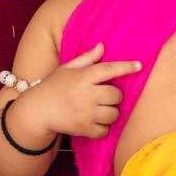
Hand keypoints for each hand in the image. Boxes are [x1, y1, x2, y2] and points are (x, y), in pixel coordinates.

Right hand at [11, 41, 141, 140]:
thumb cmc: (53, 86)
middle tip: (104, 96)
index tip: (139, 65)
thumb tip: (102, 46)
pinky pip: (105, 130)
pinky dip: (103, 127)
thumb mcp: (67, 69)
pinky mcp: (84, 129)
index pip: (109, 69)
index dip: (125, 67)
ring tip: (99, 109)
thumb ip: (86, 59)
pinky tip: (95, 122)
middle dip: (114, 96)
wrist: (36, 111)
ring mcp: (86, 113)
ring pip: (114, 114)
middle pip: (116, 95)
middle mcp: (86, 94)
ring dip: (111, 112)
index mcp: (83, 77)